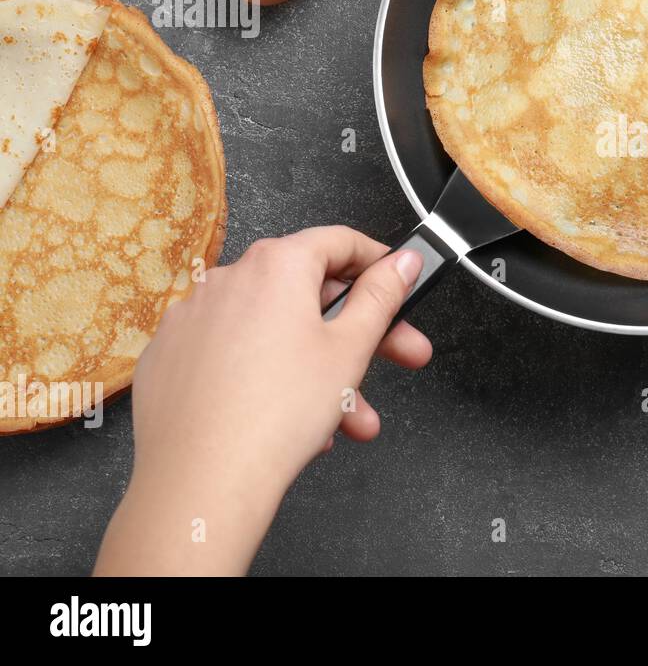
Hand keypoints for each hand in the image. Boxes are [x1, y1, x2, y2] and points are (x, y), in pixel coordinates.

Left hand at [95, 227, 431, 575]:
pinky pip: (234, 355)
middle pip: (309, 294)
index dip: (378, 262)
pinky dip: (267, 376)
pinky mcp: (171, 355)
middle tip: (396, 354)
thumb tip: (400, 263)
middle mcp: (228, 279)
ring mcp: (193, 317)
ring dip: (318, 367)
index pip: (340, 242)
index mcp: (275, 266)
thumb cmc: (273, 416)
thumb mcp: (351, 349)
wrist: (201, 480)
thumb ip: (382, 296)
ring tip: (349, 414)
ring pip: (274, 332)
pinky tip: (291, 417)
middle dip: (359, 332)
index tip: (398, 282)